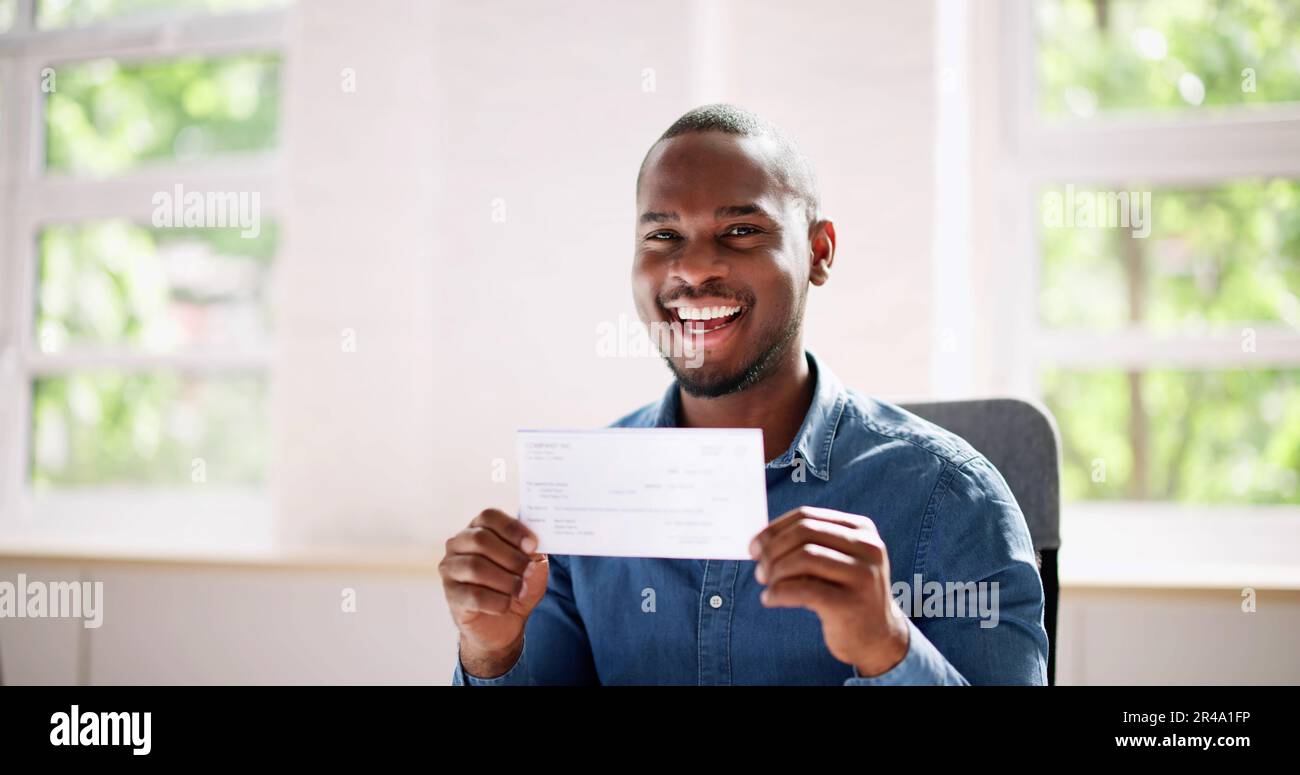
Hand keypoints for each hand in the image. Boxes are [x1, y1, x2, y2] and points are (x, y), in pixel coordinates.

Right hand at [440, 508, 548, 677]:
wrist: (504, 622)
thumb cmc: (516, 584)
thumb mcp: (531, 563)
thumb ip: (533, 551)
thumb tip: (533, 545)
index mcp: (478, 528)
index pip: (489, 516)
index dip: (512, 529)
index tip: (532, 545)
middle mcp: (458, 544)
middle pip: (480, 539)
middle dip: (510, 557)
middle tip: (528, 570)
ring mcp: (451, 568)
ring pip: (475, 567)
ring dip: (505, 580)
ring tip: (520, 590)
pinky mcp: (451, 594)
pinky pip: (473, 595)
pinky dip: (496, 601)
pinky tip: (507, 604)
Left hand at [749, 506, 909, 676]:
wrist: (877, 637)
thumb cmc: (844, 594)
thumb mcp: (835, 561)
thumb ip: (808, 544)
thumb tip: (761, 540)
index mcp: (861, 529)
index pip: (807, 516)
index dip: (773, 530)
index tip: (754, 548)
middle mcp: (868, 547)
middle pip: (804, 533)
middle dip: (773, 550)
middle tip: (760, 570)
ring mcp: (863, 575)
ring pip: (804, 557)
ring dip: (776, 571)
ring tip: (768, 585)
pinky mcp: (852, 603)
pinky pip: (804, 589)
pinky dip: (779, 592)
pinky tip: (771, 600)